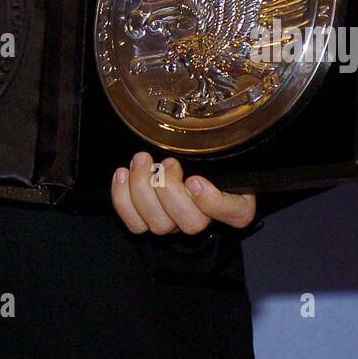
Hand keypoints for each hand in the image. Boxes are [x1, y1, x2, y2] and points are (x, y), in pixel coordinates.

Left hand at [111, 153, 255, 235]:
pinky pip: (135, 224)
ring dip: (144, 189)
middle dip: (170, 190)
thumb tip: (211, 133)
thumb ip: (222, 144)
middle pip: (191, 223)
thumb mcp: (219, 146)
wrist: (181, 159)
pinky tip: (122, 174)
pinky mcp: (149, 223)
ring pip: (160, 225)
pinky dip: (123, 199)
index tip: (194, 179)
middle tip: (167, 163)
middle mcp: (205, 219)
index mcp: (235, 202)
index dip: (212, 201)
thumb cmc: (204, 152)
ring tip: (141, 161)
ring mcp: (176, 224)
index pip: (235, 214)